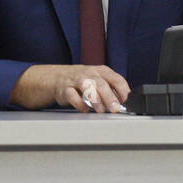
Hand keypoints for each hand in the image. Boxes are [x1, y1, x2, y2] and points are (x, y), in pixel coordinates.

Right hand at [10, 65, 130, 111]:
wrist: (55, 78)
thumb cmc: (81, 81)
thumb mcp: (98, 81)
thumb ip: (111, 90)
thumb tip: (124, 103)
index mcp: (101, 71)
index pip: (116, 78)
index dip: (123, 90)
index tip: (127, 101)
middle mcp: (89, 73)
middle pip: (102, 83)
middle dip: (110, 97)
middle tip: (115, 109)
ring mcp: (76, 80)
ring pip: (87, 87)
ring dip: (95, 99)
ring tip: (101, 111)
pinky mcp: (64, 88)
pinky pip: (72, 95)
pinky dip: (79, 103)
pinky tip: (85, 110)